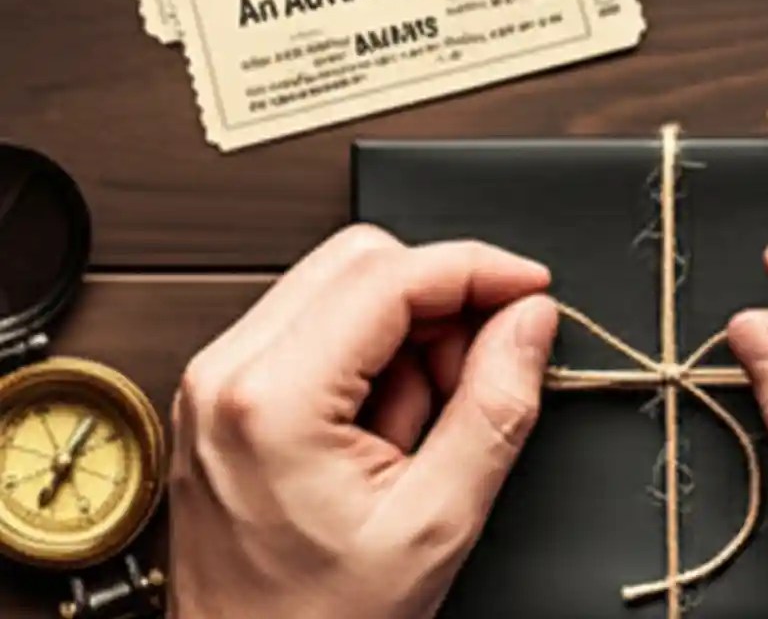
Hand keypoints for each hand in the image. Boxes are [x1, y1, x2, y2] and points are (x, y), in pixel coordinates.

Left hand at [170, 226, 558, 618]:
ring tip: (420, 428)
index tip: (531, 287)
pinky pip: (315, 330)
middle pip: (360, 263)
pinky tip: (386, 428)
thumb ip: (495, 408)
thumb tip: (528, 323)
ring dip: (406, 335)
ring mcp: (218, 381)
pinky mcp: (226, 394)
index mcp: (272, 400)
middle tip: (479, 370)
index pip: (390, 277)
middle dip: (440, 303)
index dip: (478, 269)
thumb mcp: (437, 522)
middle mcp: (228, 374)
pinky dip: (372, 359)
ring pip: (339, 288)